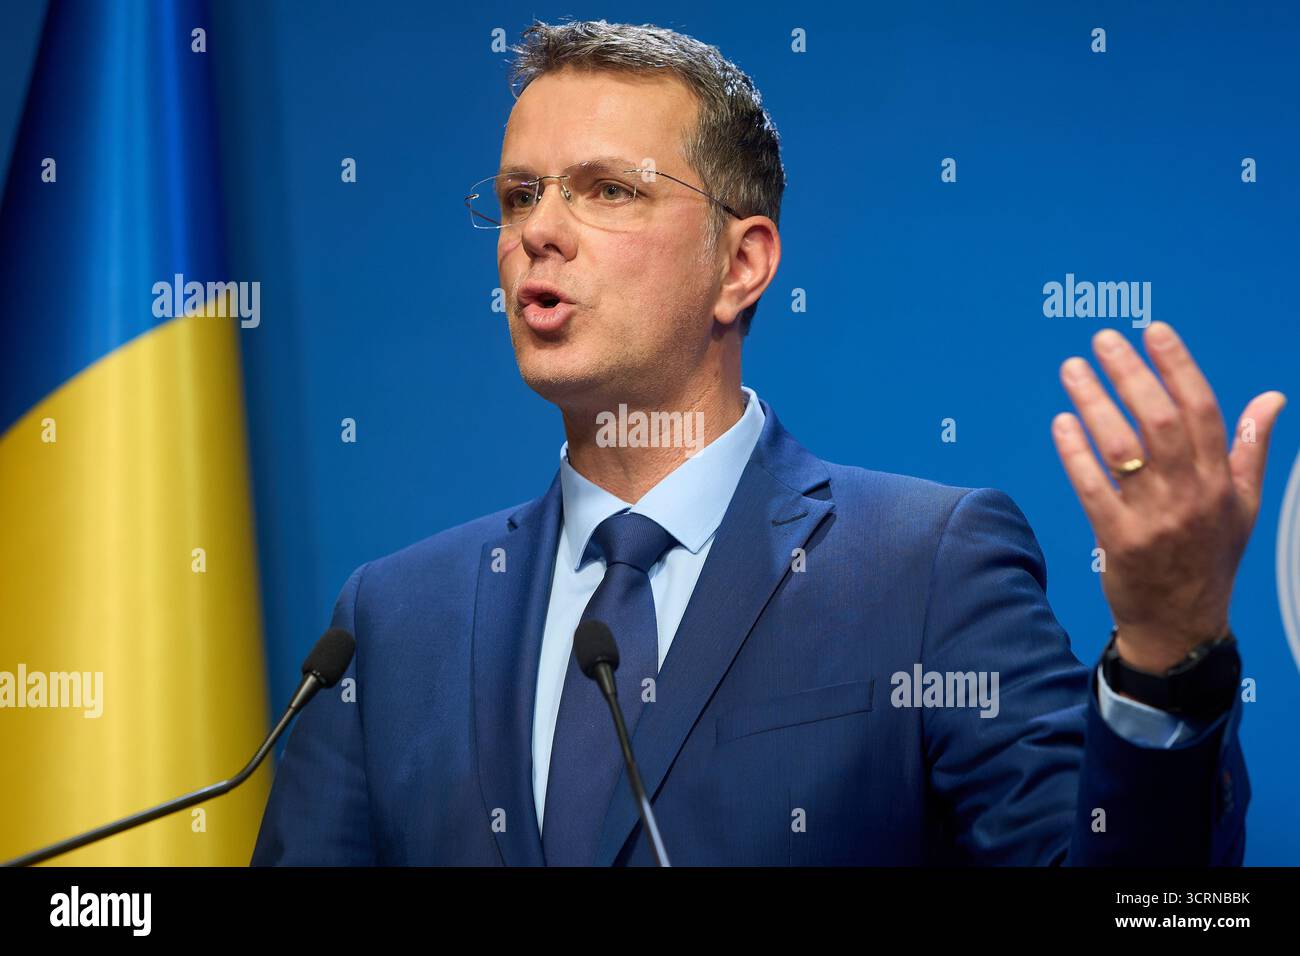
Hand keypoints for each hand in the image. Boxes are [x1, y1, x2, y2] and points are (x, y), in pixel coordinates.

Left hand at [1051, 321, 1285, 673]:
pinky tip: (1062, 424)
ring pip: (1122, 448)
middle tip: (1102, 340)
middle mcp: (1192, 495)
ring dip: (1095, 403)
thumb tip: (1271, 398)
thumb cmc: (1209, 557)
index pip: (1202, 409)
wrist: (1183, 625)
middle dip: (1130, 374)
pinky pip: (1093, 488)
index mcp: (1221, 481)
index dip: (1177, 366)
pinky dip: (1076, 453)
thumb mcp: (1244, 504)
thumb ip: (1250, 447)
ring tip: (1073, 371)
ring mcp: (1155, 519)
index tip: (1153, 330)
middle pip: (1159, 421)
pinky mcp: (1120, 542)